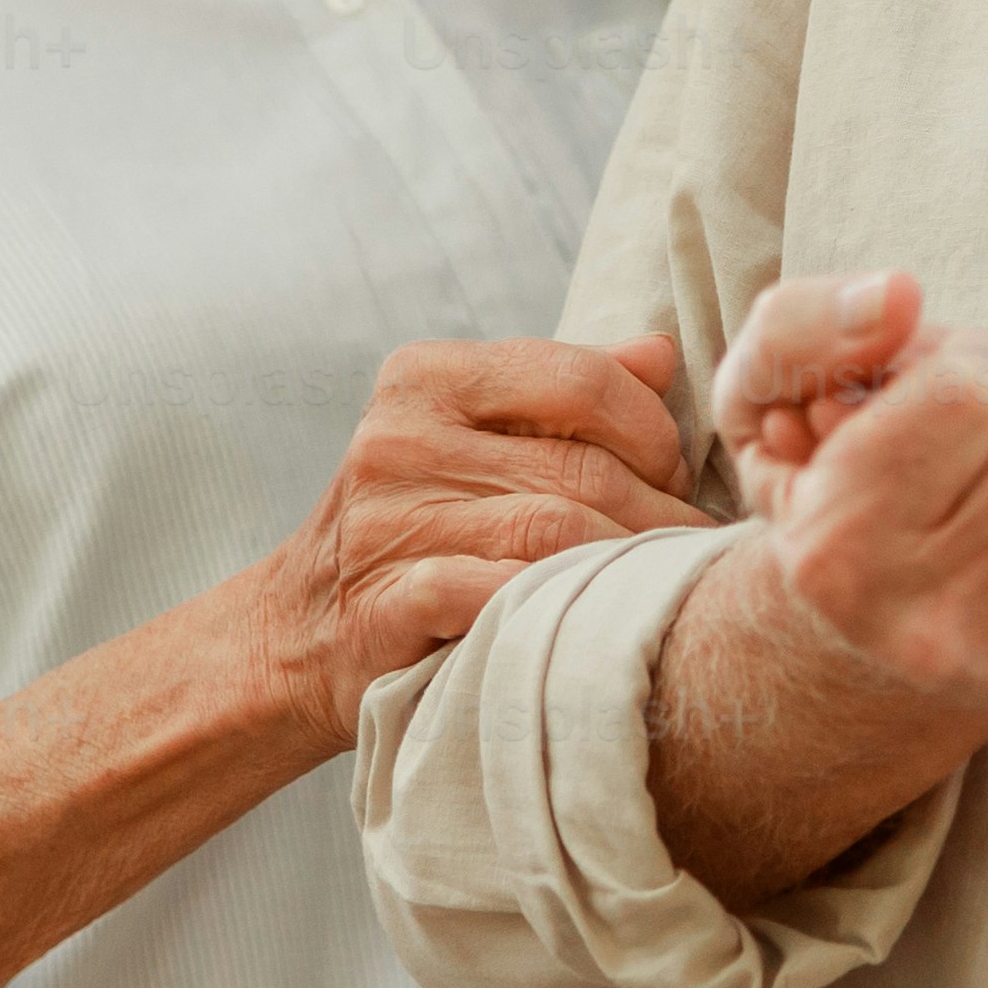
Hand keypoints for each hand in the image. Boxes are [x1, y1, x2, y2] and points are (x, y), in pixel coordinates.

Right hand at [259, 333, 703, 747]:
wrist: (297, 632)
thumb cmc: (413, 526)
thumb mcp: (475, 437)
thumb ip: (564, 391)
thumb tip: (659, 355)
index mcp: (426, 376)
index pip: (579, 379)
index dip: (653, 428)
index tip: (676, 473)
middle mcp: (399, 436)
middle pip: (579, 465)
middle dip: (656, 510)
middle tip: (691, 543)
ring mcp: (387, 520)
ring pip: (553, 532)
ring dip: (623, 564)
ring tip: (659, 583)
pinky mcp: (386, 601)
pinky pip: (497, 594)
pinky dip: (553, 608)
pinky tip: (586, 620)